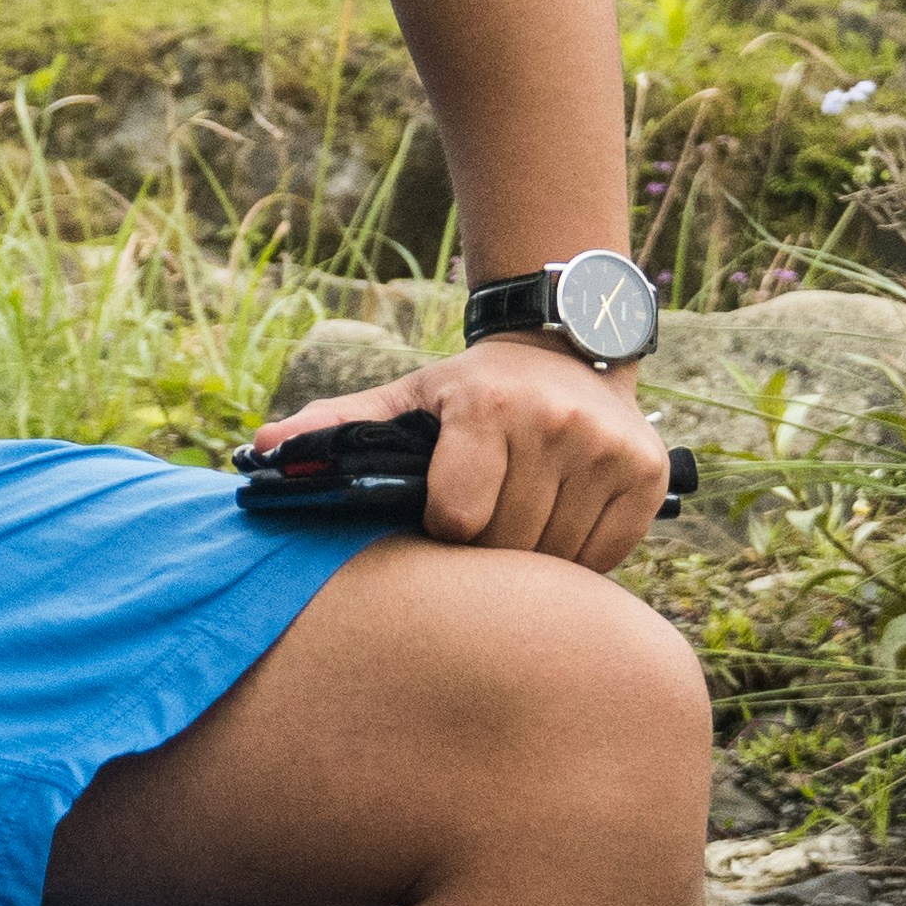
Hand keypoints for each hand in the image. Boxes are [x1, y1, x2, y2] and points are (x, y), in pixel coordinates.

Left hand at [260, 337, 669, 571]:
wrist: (566, 349)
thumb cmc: (466, 393)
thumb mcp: (402, 400)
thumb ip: (334, 426)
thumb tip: (256, 449)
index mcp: (487, 405)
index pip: (458, 517)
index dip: (442, 529)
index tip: (442, 513)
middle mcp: (557, 421)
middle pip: (507, 542)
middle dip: (485, 547)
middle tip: (480, 520)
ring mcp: (610, 448)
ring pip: (558, 555)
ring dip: (531, 556)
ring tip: (518, 517)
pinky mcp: (649, 474)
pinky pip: (606, 554)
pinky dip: (579, 556)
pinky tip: (559, 518)